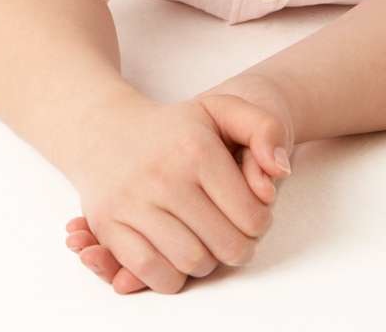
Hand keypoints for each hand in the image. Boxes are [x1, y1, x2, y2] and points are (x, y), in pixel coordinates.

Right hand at [65, 73, 296, 294]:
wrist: (105, 131)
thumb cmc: (174, 128)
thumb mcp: (221, 109)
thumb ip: (263, 128)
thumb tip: (280, 171)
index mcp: (197, 149)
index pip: (251, 215)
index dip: (259, 223)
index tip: (250, 214)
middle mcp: (164, 176)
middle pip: (225, 245)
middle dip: (236, 247)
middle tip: (230, 233)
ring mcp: (133, 203)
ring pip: (191, 263)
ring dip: (205, 262)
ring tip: (203, 240)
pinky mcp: (109, 226)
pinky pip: (153, 273)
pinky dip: (171, 275)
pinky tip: (175, 253)